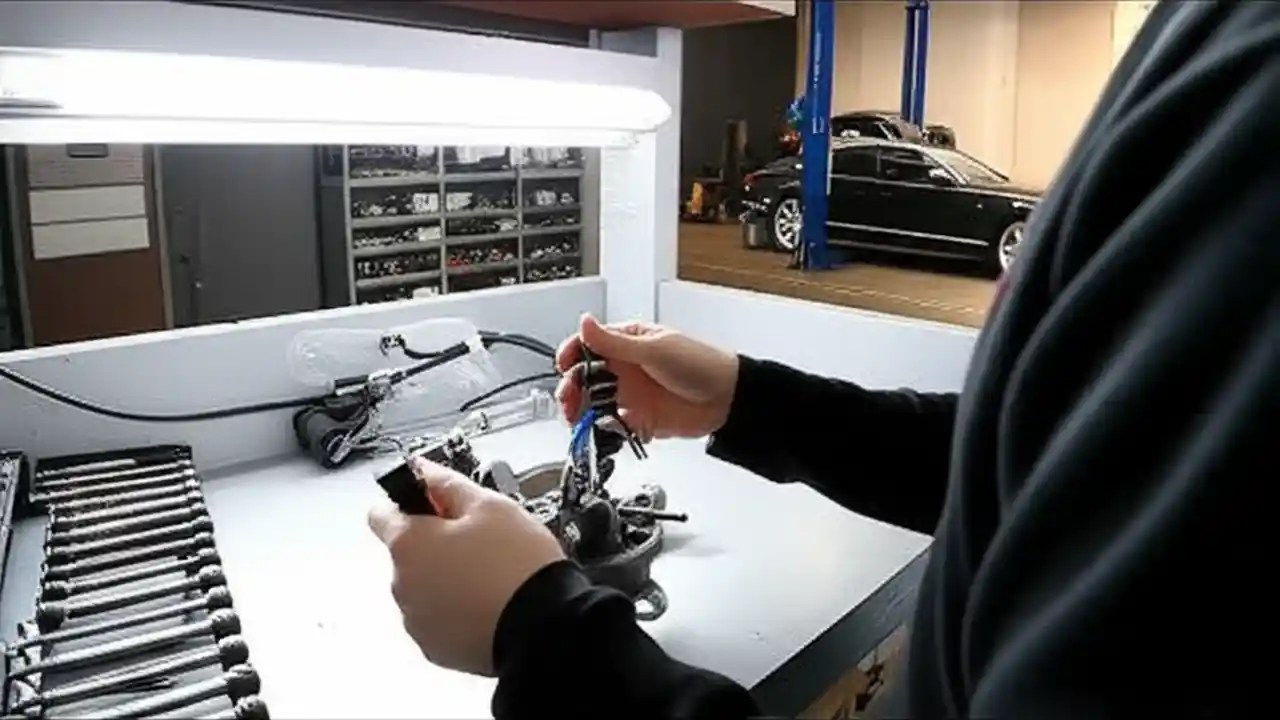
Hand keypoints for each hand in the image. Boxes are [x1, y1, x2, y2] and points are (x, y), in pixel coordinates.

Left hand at [367, 458, 565, 675]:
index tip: (440, 507)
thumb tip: (422, 469)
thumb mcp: (490, 507)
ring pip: (424, 587)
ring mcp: (416, 620)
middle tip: (481, 543)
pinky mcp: (435, 648)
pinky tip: (489, 604)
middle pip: (408, 553)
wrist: (544, 626)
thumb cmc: (518, 563)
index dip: (412, 504)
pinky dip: (456, 611)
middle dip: (436, 544)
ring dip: (446, 579)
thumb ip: (447, 484)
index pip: (381, 513)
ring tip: (490, 578)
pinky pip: (438, 619)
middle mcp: (401, 583)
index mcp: (409, 543)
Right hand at [555, 314, 739, 440]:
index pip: (588, 345)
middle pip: (585, 378)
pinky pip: (613, 426)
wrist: (729, 398)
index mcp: (628, 343)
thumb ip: (614, 342)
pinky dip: (604, 430)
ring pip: (595, 403)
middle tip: (568, 400)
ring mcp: (632, 394)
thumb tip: (585, 322)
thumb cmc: (701, 364)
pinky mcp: (640, 419)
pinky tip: (602, 430)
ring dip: (583, 412)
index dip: (571, 355)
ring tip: (579, 420)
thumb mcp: (654, 349)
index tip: (564, 366)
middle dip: (571, 388)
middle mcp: (626, 368)